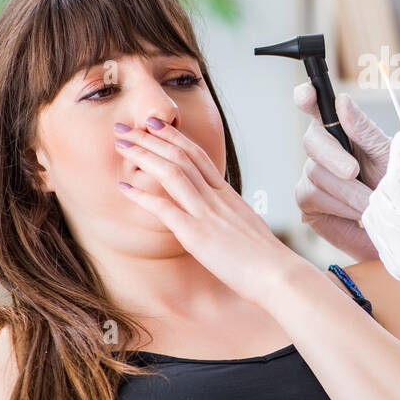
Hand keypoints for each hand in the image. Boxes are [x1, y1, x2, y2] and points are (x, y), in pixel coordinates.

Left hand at [114, 119, 304, 307]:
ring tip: (121, 145)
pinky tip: (123, 188)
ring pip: (172, 173)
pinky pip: (164, 208)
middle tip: (125, 127)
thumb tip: (222, 215)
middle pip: (181, 156)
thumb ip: (230, 216)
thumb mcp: (247, 226)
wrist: (278, 274)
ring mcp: (207, 213)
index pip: (198, 155)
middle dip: (150, 139)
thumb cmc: (265, 258)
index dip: (173, 137)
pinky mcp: (197, 234)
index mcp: (228, 194)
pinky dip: (141, 196)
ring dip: (143, 156)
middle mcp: (216, 197)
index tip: (154, 125)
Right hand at [293, 81, 391, 260]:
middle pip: (312, 141)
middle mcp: (321, 148)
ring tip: (371, 203)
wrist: (399, 219)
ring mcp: (311, 175)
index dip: (307, 96)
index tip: (307, 94)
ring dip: (346, 191)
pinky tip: (357, 216)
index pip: (315, 104)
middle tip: (354, 172)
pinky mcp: (307, 203)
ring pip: (315, 175)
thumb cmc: (394, 179)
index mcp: (340, 127)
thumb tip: (343, 102)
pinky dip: (339, 208)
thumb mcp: (387, 153)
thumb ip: (364, 129)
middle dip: (334, 157)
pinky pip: (312, 200)